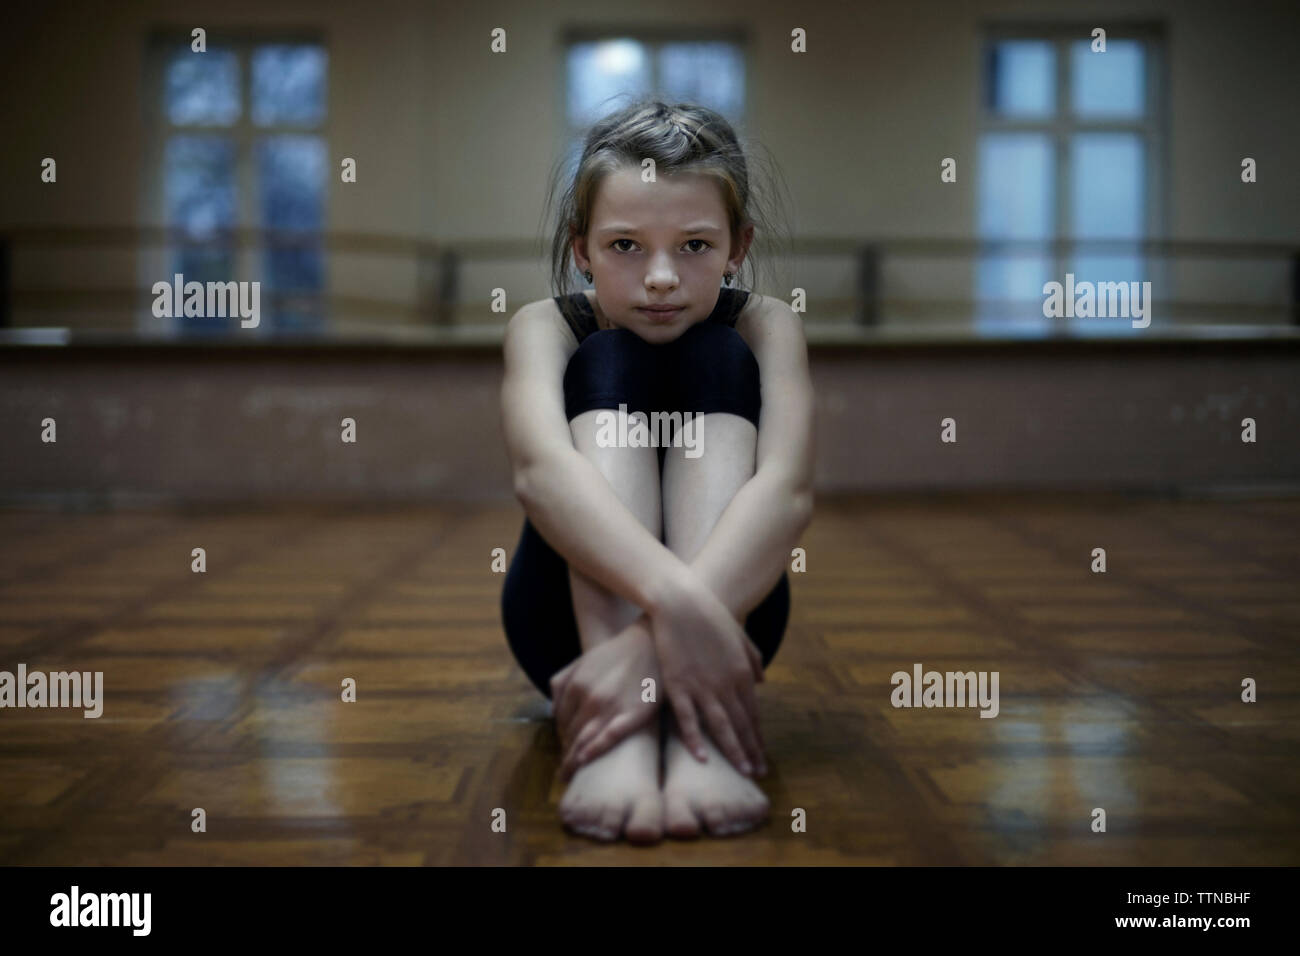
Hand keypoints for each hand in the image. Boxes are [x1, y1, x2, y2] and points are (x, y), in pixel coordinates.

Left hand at [548, 616, 661, 780]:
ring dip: (573, 759)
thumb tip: (552, 712)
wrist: (649, 644)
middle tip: (565, 768)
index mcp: (576, 685)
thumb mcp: (581, 661)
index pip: (561, 721)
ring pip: (583, 740)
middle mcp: (589, 697)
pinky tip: (585, 761)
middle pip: (570, 733)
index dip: (560, 737)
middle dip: (566, 751)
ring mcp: (610, 707)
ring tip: (569, 774)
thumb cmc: (616, 653)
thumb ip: (561, 683)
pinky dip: (593, 751)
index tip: (563, 749)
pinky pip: (608, 738)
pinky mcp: (632, 714)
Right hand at [649, 574, 765, 776]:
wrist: (680, 600)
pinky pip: (687, 719)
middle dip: (751, 750)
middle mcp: (726, 683)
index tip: (762, 755)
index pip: (753, 713)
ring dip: (733, 751)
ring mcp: (702, 686)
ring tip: (743, 771)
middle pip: (742, 724)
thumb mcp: (739, 635)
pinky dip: (695, 740)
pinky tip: (704, 758)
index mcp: (742, 672)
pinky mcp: (678, 684)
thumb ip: (753, 659)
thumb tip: (763, 681)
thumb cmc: (710, 615)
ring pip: (721, 726)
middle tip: (758, 773)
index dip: (758, 736)